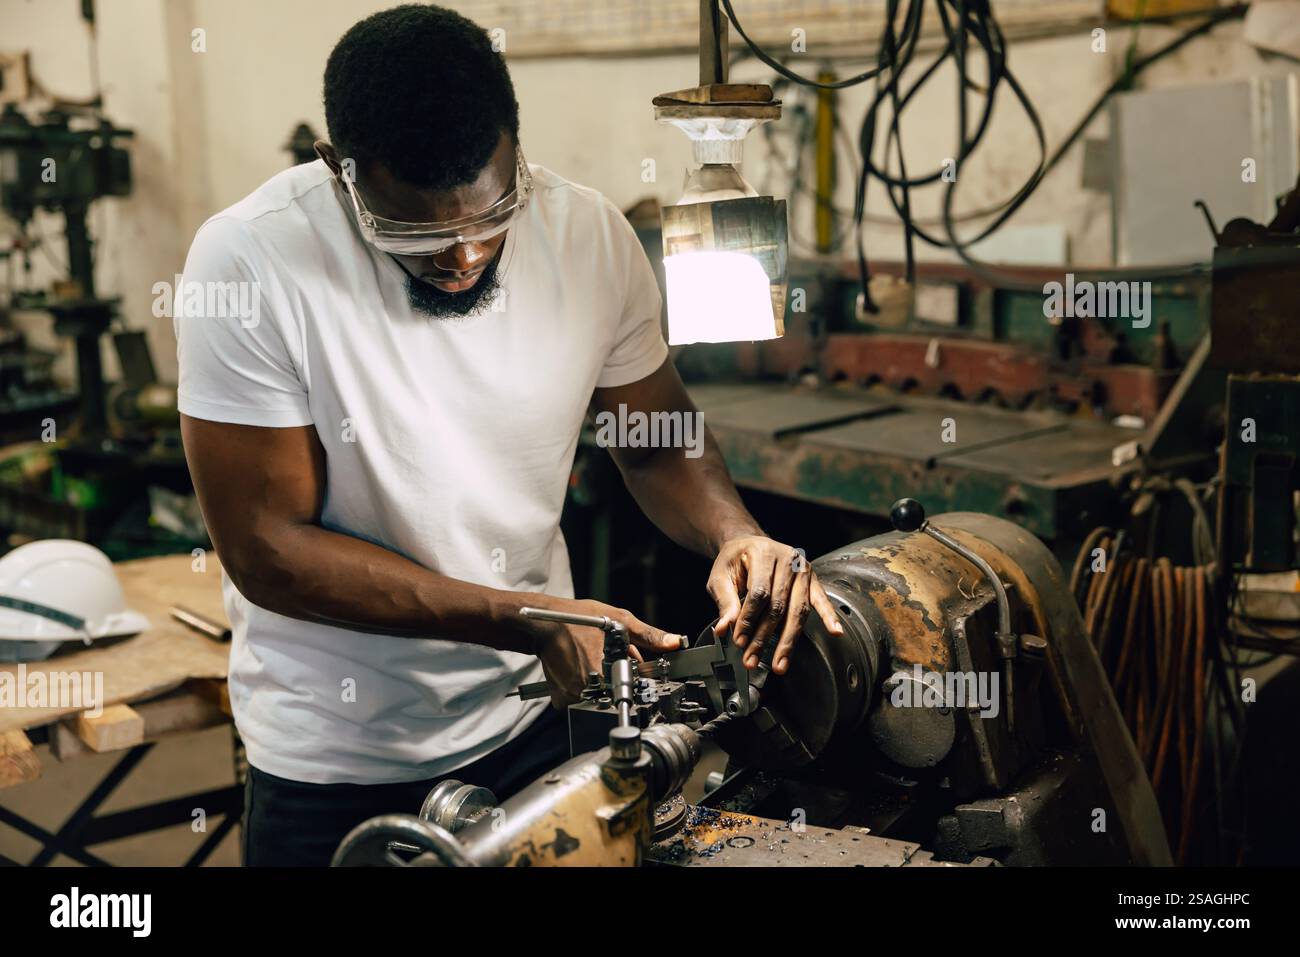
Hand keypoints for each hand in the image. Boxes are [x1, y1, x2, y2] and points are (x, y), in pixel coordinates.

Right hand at [524, 599, 685, 708]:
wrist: (542, 623)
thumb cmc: (577, 617)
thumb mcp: (617, 619)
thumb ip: (648, 635)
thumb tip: (675, 642)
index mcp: (600, 670)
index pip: (629, 690)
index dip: (633, 679)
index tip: (629, 668)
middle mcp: (583, 688)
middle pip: (614, 695)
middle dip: (617, 680)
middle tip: (608, 659)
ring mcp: (569, 696)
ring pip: (598, 699)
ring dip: (601, 684)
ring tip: (594, 662)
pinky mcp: (560, 699)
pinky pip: (581, 700)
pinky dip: (585, 688)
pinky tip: (582, 670)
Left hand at [707, 536, 842, 674]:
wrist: (749, 545)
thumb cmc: (735, 561)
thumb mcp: (720, 577)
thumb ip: (724, 601)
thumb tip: (724, 628)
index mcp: (763, 553)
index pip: (759, 592)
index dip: (748, 619)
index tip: (739, 640)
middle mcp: (788, 559)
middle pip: (779, 605)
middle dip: (764, 636)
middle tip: (752, 658)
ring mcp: (803, 569)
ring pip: (798, 609)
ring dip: (788, 640)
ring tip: (780, 664)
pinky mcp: (812, 579)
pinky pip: (821, 600)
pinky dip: (829, 616)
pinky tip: (835, 631)